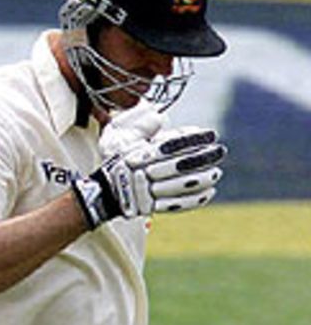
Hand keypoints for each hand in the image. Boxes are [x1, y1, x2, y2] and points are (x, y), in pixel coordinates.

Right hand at [74, 125, 226, 229]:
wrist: (104, 191)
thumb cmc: (118, 159)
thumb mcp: (122, 136)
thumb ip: (142, 126)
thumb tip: (159, 116)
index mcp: (136, 155)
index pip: (169, 146)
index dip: (192, 139)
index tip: (210, 134)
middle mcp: (141, 174)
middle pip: (178, 166)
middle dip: (202, 158)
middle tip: (220, 151)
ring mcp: (146, 192)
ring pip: (180, 186)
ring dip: (201, 179)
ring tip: (216, 172)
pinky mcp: (151, 208)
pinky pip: (176, 205)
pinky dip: (194, 199)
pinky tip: (209, 192)